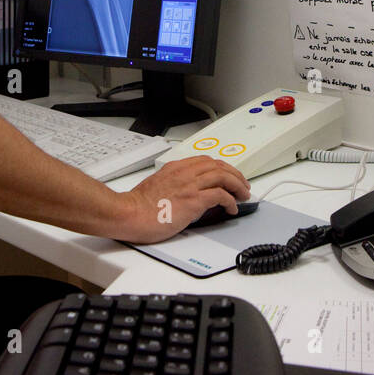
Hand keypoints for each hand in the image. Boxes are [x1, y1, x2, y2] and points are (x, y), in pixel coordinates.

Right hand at [112, 156, 250, 242]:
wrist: (129, 213)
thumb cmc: (138, 206)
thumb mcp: (158, 185)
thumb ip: (174, 183)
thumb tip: (186, 193)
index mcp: (175, 168)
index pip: (206, 161)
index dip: (222, 168)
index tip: (228, 175)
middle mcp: (185, 172)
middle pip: (219, 166)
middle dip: (235, 175)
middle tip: (243, 185)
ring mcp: (190, 185)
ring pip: (223, 177)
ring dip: (238, 185)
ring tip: (244, 195)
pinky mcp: (193, 200)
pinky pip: (220, 195)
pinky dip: (231, 201)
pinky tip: (233, 208)